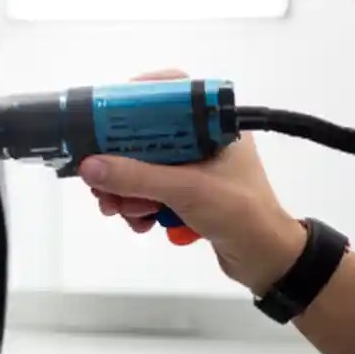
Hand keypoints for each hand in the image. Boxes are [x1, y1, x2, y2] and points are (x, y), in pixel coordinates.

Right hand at [79, 69, 306, 293]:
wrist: (266, 260)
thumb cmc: (241, 215)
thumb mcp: (187, 191)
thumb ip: (137, 178)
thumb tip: (88, 166)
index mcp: (213, 126)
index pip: (170, 93)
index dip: (135, 98)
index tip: (104, 115)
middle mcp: (201, 142)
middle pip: (146, 135)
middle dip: (119, 161)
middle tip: (100, 178)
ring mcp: (192, 169)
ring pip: (142, 167)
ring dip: (125, 190)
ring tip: (120, 209)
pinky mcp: (185, 194)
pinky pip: (148, 191)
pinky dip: (137, 205)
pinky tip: (140, 222)